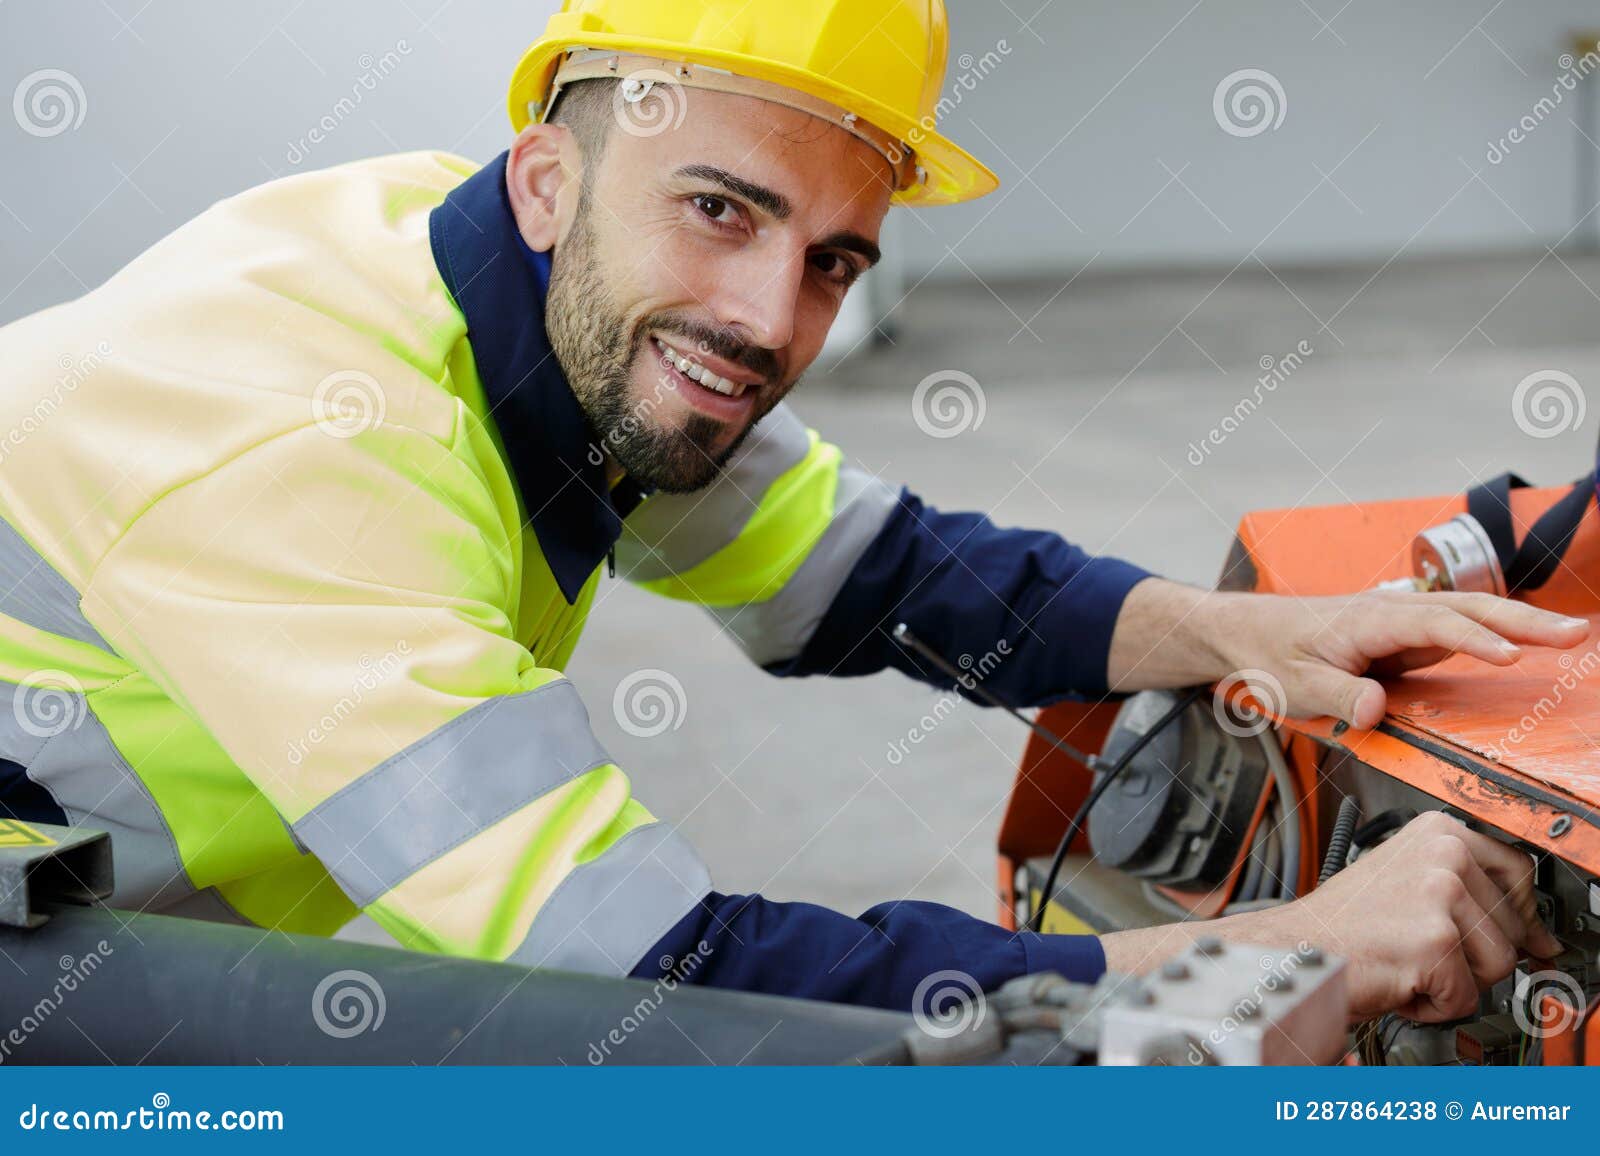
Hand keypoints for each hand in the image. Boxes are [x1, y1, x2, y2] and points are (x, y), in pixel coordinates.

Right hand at [1101, 812, 1563, 1020]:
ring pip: (1497, 966)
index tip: (1521, 935)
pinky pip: (1465, 997)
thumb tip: (1536, 936)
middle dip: (1474, 955)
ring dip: (1453, 981)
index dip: (1518, 914)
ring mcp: (1440, 894)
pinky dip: (1430, 1004)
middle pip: (1512, 927)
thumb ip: (1471, 896)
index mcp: (1437, 831)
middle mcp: (1443, 853)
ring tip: (1403, 962)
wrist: (1287, 951)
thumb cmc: (1336, 925)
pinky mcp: (1435, 942)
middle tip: (1421, 953)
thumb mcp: (1407, 883)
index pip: (1517, 872)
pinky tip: (1394, 980)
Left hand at [1109, 580, 1589, 728]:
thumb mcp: (1292, 682)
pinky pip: (1452, 633)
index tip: (1510, 655)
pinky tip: (1521, 644)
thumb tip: (1377, 708)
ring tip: (1566, 636)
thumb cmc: (1264, 650)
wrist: (1241, 631)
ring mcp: (1397, 624)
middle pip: (1467, 609)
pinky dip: (1491, 634)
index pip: (1434, 624)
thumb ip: (1336, 695)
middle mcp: (1390, 614)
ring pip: (1466, 616)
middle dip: (1522, 619)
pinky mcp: (1398, 639)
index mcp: (1369, 619)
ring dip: (1517, 623)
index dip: (1474, 638)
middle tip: (1574, 634)